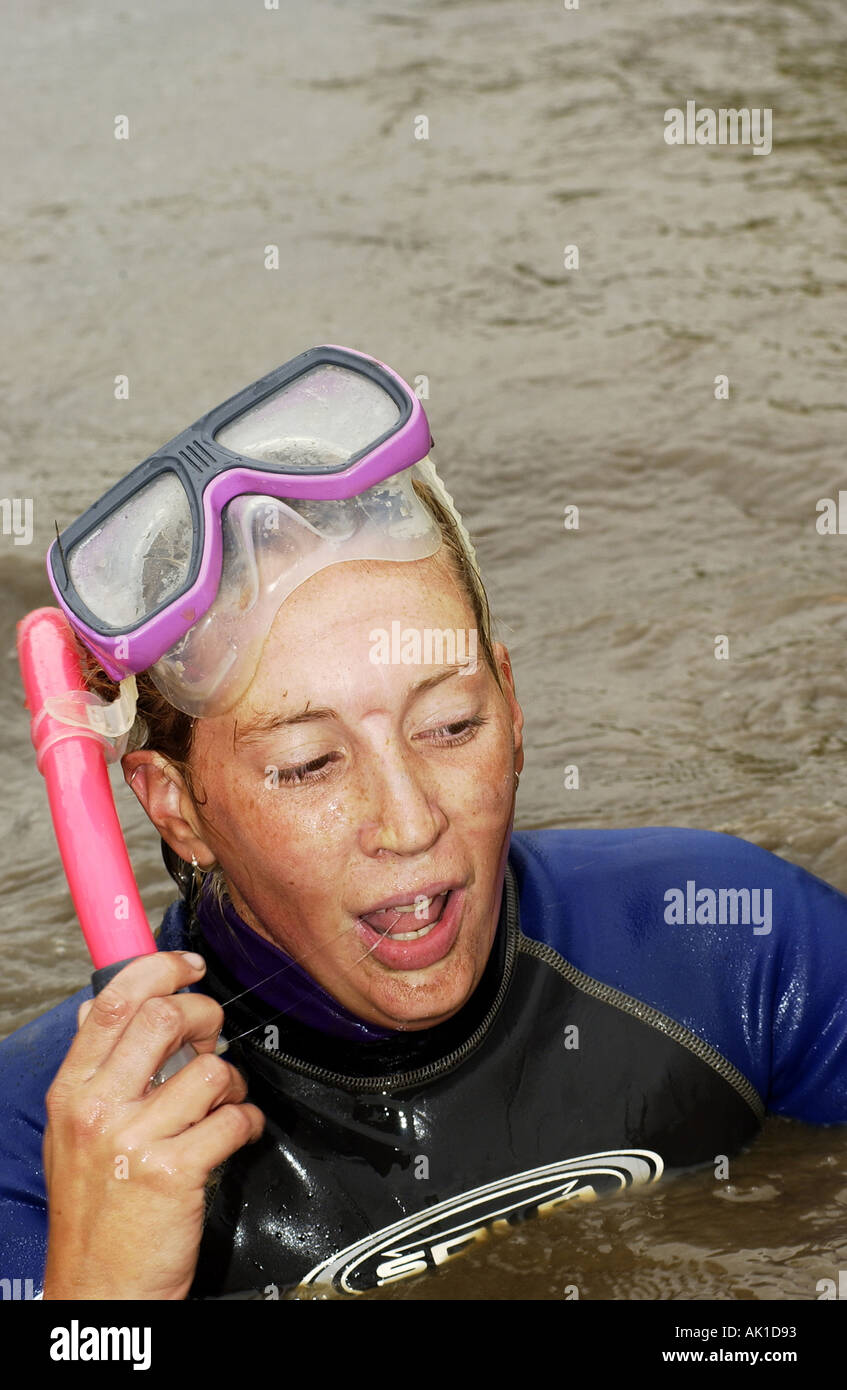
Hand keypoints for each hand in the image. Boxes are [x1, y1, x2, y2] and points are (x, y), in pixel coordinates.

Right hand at [42, 951, 263, 1299]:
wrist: (99, 1290)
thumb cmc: (94, 1212)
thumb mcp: (72, 1132)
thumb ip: (93, 1068)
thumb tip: (102, 1005)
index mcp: (72, 1092)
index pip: (115, 1002)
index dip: (160, 969)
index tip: (188, 966)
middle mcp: (98, 1110)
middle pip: (164, 1018)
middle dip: (205, 1016)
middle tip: (212, 1035)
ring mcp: (135, 1140)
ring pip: (209, 1070)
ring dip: (231, 1081)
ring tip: (223, 1102)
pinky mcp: (174, 1173)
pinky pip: (233, 1120)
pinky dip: (248, 1123)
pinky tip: (237, 1134)